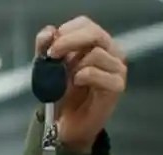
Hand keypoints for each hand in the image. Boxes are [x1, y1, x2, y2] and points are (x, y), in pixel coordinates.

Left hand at [36, 16, 127, 152]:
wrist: (68, 124)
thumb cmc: (63, 94)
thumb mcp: (49, 68)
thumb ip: (45, 49)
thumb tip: (47, 33)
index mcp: (97, 43)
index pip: (85, 24)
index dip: (66, 31)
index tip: (49, 46)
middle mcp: (111, 51)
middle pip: (94, 33)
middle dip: (68, 42)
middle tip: (52, 55)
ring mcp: (117, 68)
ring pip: (96, 53)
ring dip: (74, 66)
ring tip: (68, 79)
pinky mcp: (117, 85)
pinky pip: (96, 73)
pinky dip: (82, 77)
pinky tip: (77, 84)